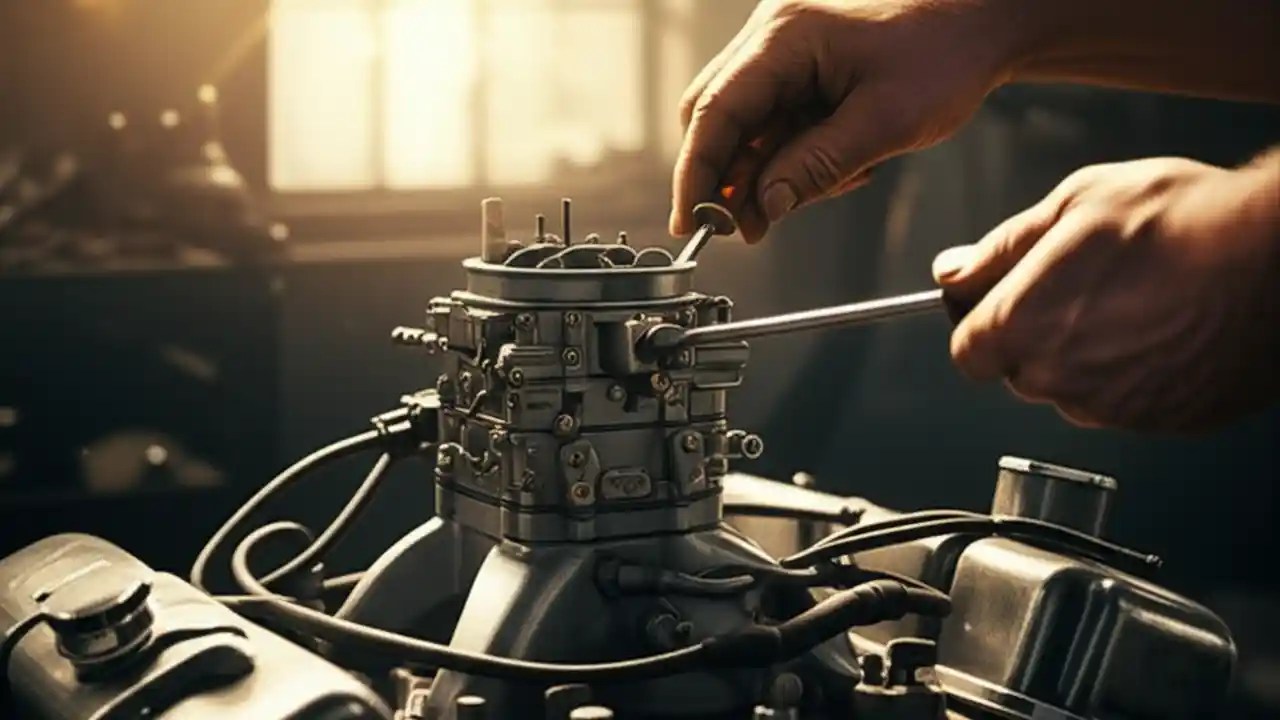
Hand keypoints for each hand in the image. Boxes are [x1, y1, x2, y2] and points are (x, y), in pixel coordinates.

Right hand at [671, 0, 1025, 242]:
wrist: (988, 16)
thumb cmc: (948, 51)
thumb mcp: (886, 122)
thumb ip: (818, 166)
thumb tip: (766, 205)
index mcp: (786, 36)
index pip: (715, 112)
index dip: (696, 175)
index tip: (691, 223)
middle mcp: (775, 34)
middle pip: (717, 115)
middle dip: (724, 178)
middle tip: (740, 229)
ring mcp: (788, 46)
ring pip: (747, 122)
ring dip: (760, 172)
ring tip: (791, 206)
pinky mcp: (805, 62)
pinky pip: (777, 117)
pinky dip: (788, 155)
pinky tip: (825, 174)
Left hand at [933, 157, 1279, 432]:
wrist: (1279, 254)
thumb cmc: (1180, 218)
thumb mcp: (1073, 205)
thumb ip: (999, 250)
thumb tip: (951, 271)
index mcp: (1023, 327)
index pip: (966, 352)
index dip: (980, 322)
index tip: (1000, 299)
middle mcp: (1060, 379)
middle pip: (1019, 370)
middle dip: (1035, 333)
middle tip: (1084, 284)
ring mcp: (1115, 407)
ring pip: (1074, 389)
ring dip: (1086, 355)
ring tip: (1135, 300)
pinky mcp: (1164, 420)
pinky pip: (1128, 402)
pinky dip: (1136, 372)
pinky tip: (1165, 326)